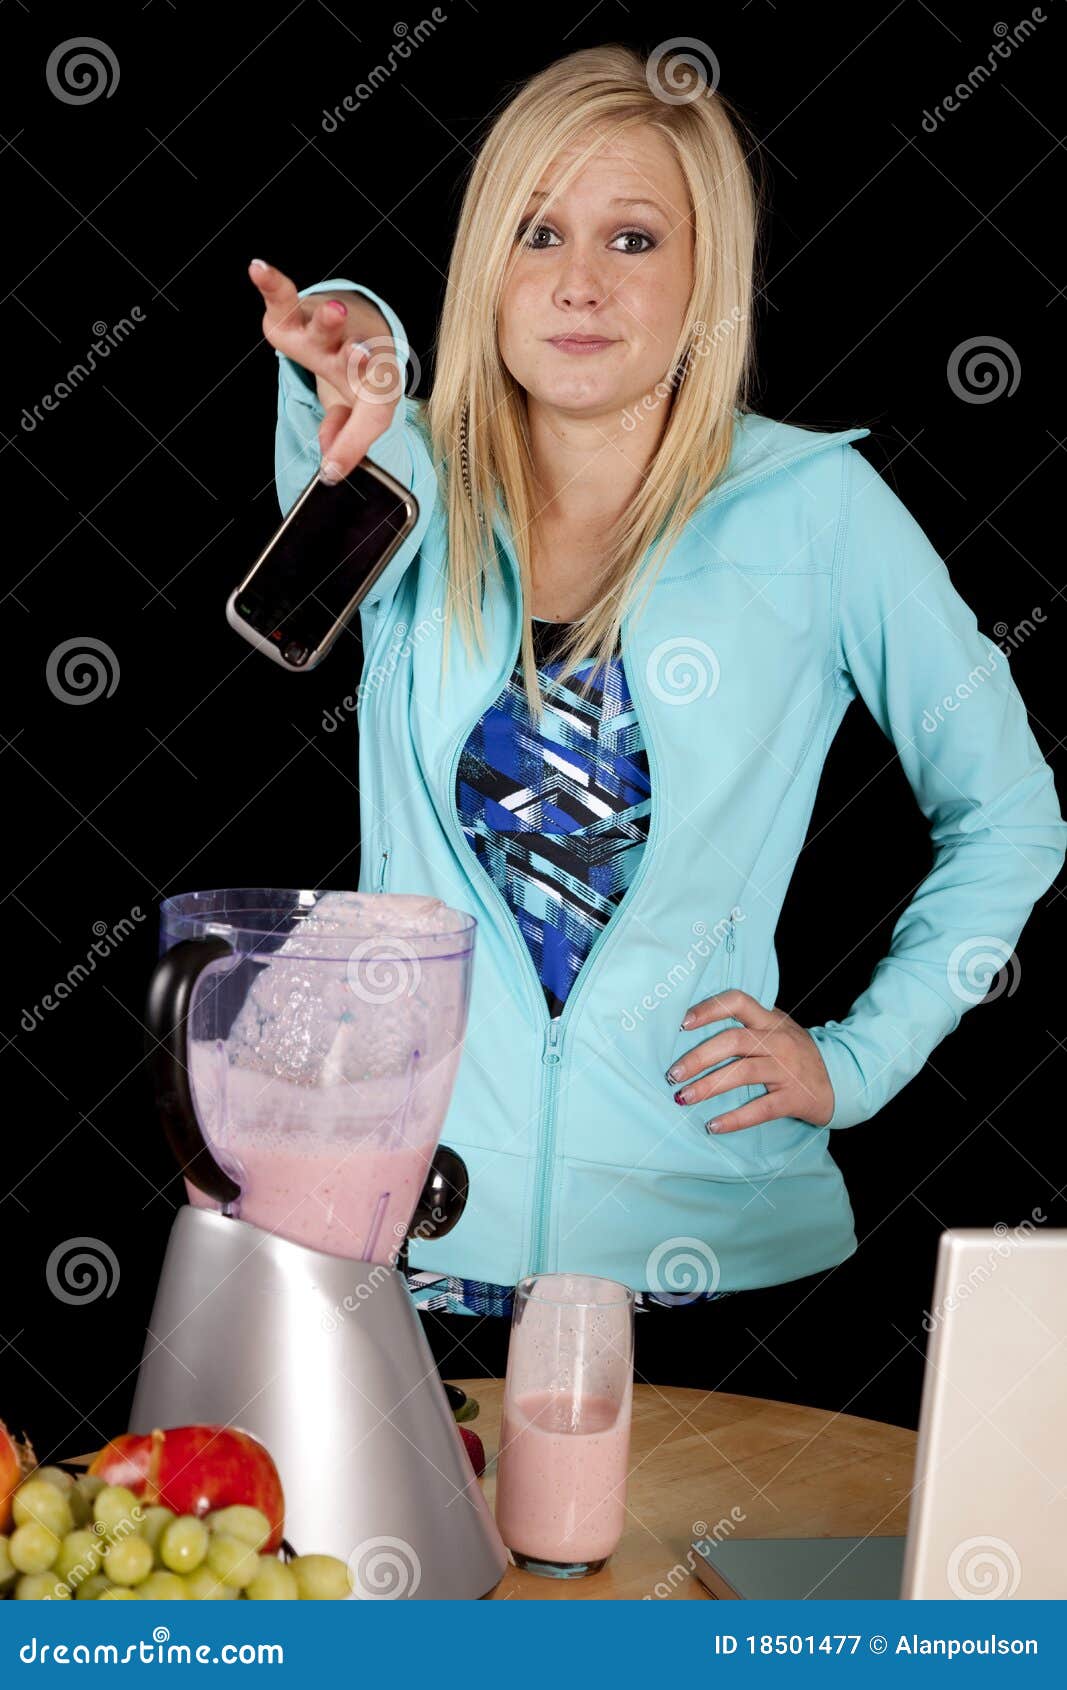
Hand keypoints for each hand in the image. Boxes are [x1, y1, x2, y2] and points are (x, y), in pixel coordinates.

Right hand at [248, 258, 400, 482]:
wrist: (363, 325)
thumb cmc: (361, 376)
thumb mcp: (361, 412)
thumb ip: (348, 440)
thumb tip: (331, 468)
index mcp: (375, 384)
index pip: (371, 414)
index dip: (352, 442)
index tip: (332, 468)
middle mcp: (353, 353)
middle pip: (357, 356)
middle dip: (358, 357)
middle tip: (362, 355)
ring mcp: (326, 332)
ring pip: (327, 327)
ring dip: (329, 321)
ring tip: (335, 310)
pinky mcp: (296, 314)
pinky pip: (284, 296)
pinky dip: (272, 284)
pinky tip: (257, 269)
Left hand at [666, 990, 833, 1132]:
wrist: (841, 1081)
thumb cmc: (797, 1054)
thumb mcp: (778, 1030)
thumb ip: (748, 1025)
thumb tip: (695, 1026)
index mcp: (770, 1020)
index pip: (738, 1002)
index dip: (709, 1009)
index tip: (682, 1023)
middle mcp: (778, 1041)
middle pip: (734, 1041)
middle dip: (698, 1056)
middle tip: (673, 1073)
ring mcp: (787, 1069)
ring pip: (743, 1073)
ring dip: (708, 1086)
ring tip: (684, 1097)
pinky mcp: (793, 1098)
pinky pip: (760, 1108)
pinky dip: (734, 1119)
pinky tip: (713, 1126)